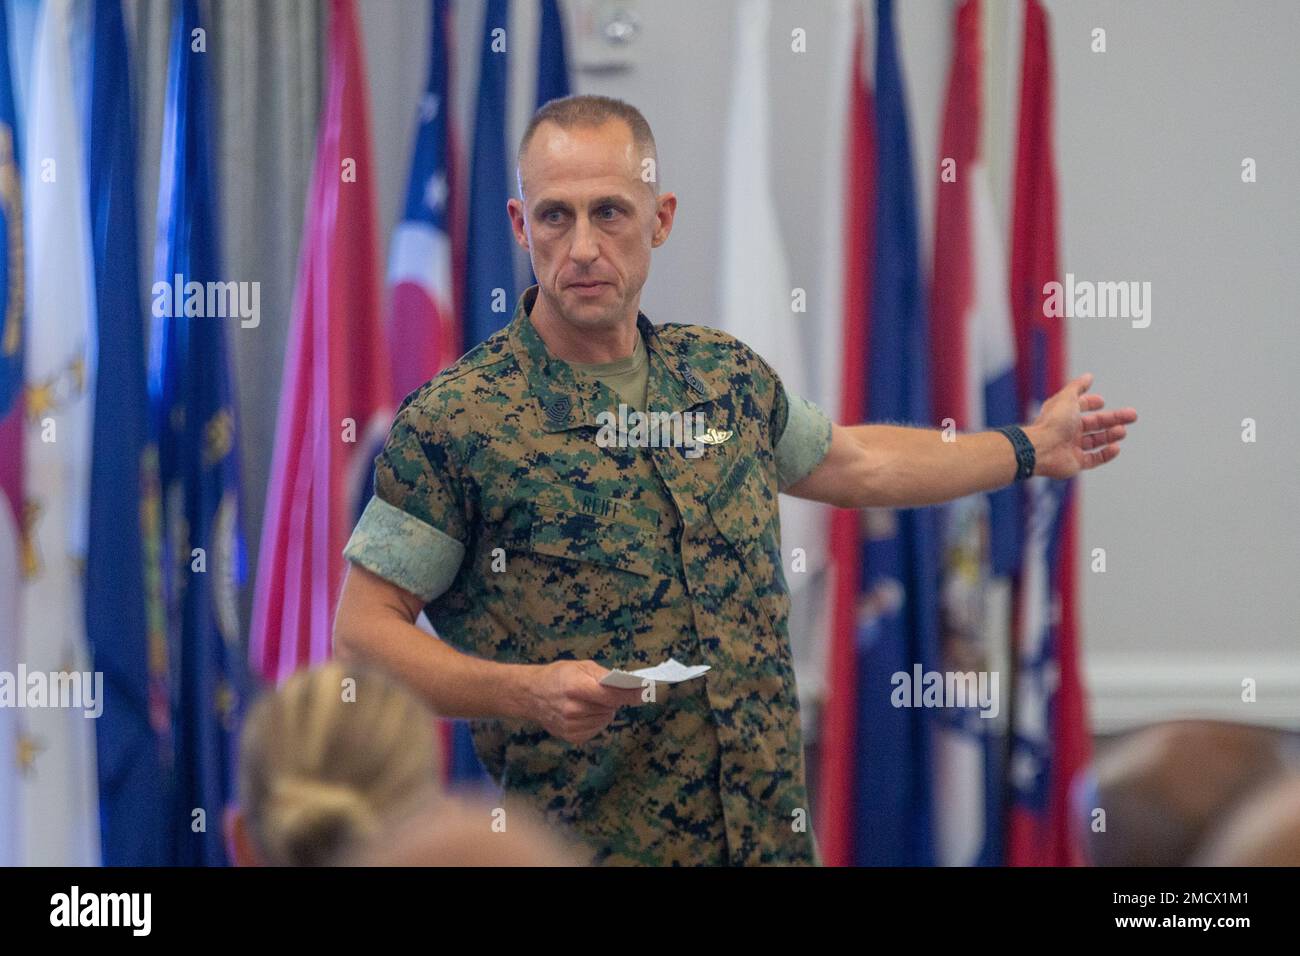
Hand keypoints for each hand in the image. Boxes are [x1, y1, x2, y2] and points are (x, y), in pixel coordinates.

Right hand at [525, 660, 645, 745]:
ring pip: (606, 719)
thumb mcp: (581, 666)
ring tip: (589, 700)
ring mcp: (572, 726)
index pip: (612, 695)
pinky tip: (584, 711)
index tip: (645, 690)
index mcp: (575, 688)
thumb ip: (605, 676)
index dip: (631, 694)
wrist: (532, 695)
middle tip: (601, 690)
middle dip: (613, 699)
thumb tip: (632, 686)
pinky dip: (596, 720)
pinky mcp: (572, 737)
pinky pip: (597, 728)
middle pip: (610, 707)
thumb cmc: (559, 675)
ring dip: (605, 710)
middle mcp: (573, 710)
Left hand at [1026, 372, 1137, 478]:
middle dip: (1114, 419)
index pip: (1080, 407)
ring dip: (1111, 435)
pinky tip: (1116, 447)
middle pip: (1095, 424)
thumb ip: (1078, 387)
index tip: (1102, 402)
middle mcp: (1067, 430)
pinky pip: (1094, 459)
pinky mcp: (1076, 463)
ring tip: (1122, 430)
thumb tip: (1088, 376)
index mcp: (1064, 414)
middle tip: (1132, 416)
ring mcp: (1072, 447)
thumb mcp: (1067, 398)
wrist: (1042, 448)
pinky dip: (1106, 454)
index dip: (1091, 403)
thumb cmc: (1053, 422)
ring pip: (1096, 441)